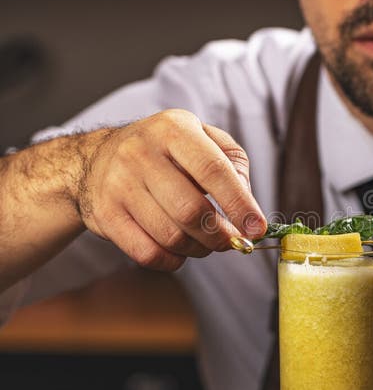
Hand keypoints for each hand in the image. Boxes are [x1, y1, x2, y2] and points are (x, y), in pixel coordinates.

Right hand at [74, 109, 265, 271]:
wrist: (97, 158)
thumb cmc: (164, 151)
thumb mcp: (201, 138)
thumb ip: (233, 164)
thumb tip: (247, 207)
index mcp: (173, 129)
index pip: (213, 170)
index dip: (240, 204)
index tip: (257, 228)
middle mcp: (141, 153)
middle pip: (192, 210)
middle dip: (220, 235)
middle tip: (232, 241)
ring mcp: (119, 185)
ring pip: (171, 236)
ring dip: (198, 249)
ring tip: (205, 243)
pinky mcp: (105, 215)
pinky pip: (148, 253)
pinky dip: (172, 260)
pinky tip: (179, 250)